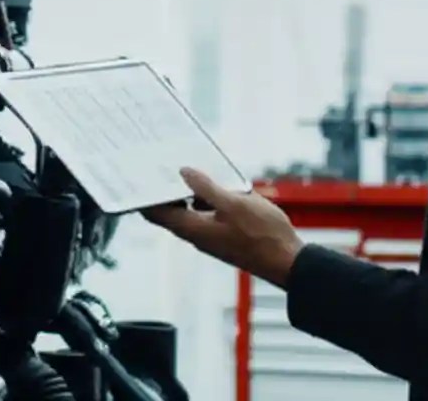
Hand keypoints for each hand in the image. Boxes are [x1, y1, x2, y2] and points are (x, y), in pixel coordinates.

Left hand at [143, 167, 303, 288]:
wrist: (288, 262)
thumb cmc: (263, 236)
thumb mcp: (234, 203)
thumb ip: (207, 188)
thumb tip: (184, 173)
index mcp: (193, 229)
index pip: (156, 213)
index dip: (144, 196)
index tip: (138, 177)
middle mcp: (197, 235)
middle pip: (171, 211)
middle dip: (166, 190)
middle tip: (163, 166)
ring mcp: (211, 237)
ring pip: (191, 212)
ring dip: (189, 193)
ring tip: (191, 168)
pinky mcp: (225, 236)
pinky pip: (208, 215)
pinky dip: (207, 200)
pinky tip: (218, 185)